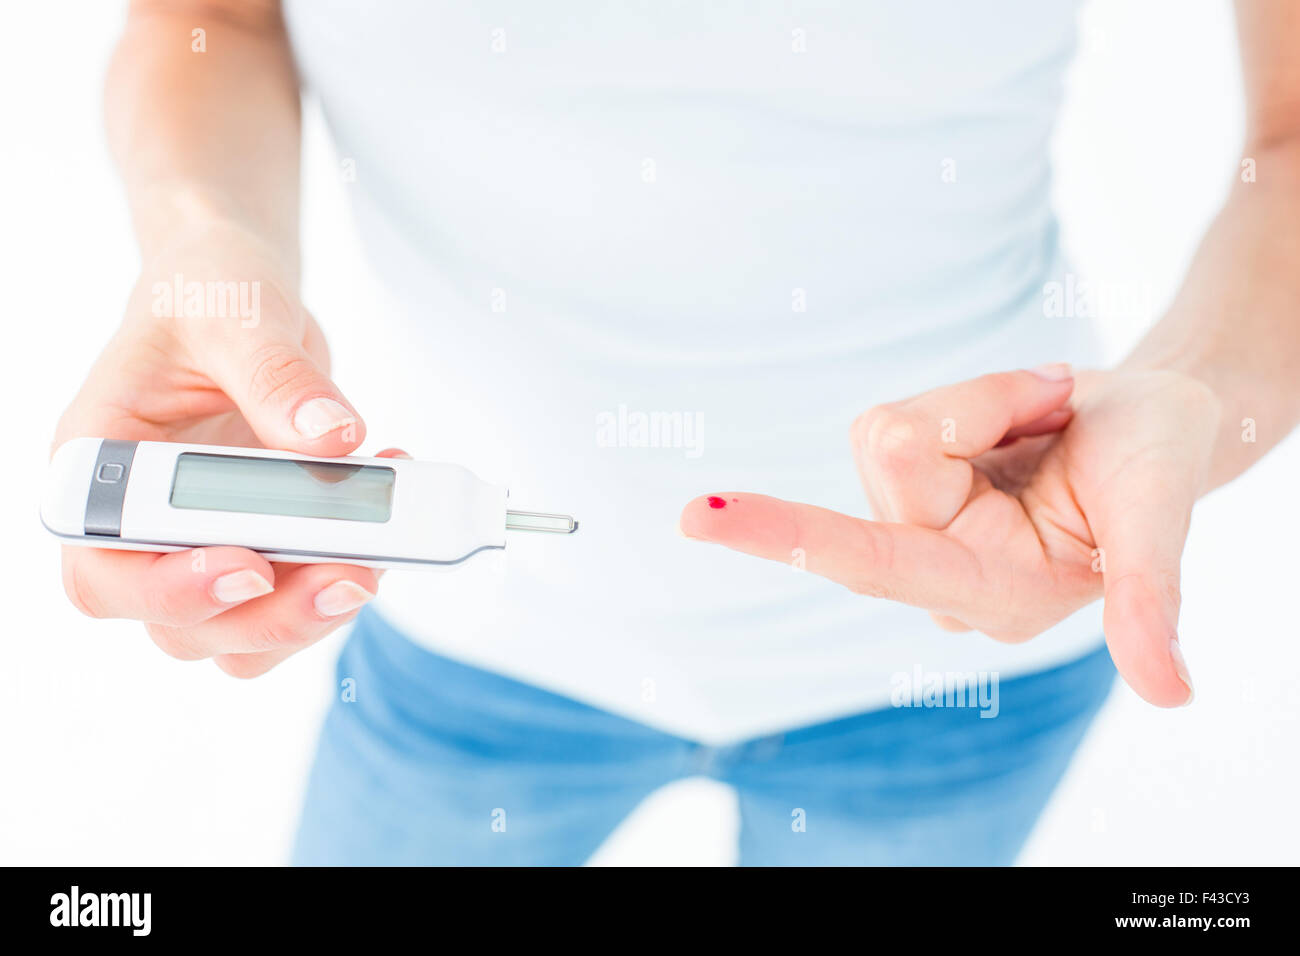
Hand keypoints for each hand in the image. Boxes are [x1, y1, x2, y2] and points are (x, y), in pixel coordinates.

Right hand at [54, 222, 394, 677]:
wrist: (238, 289)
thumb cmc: (205, 292)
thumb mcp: (235, 314)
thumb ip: (277, 376)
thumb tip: (333, 439)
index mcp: (100, 466)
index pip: (106, 569)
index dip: (172, 590)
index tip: (251, 564)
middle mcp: (143, 522)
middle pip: (184, 625)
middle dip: (272, 613)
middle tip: (352, 572)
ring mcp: (204, 540)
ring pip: (244, 632)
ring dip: (316, 609)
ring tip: (382, 545)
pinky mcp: (265, 540)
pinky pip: (299, 592)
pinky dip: (349, 567)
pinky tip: (391, 508)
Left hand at [678, 365, 1221, 706]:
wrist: (1153, 421)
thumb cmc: (1158, 460)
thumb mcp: (1161, 514)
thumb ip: (1148, 597)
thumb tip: (1171, 696)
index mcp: (991, 590)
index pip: (873, 564)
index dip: (791, 539)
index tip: (699, 516)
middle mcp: (938, 572)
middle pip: (897, 454)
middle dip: (983, 407)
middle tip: (1058, 402)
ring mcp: (915, 528)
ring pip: (892, 432)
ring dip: (979, 401)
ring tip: (1042, 418)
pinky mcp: (903, 489)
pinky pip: (897, 419)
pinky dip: (965, 400)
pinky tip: (1011, 421)